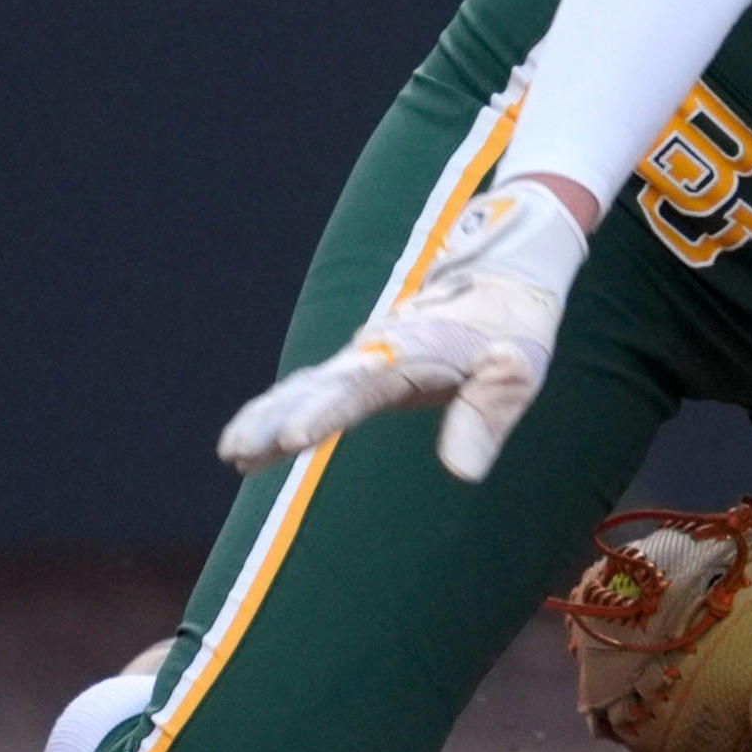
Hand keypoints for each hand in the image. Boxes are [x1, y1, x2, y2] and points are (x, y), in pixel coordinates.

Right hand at [217, 182, 593, 481]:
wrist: (500, 278)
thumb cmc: (512, 326)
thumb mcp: (518, 369)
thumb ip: (487, 414)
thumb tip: (462, 473)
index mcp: (414, 348)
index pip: (362, 385)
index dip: (327, 411)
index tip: (294, 438)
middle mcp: (378, 351)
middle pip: (318, 386)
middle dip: (276, 418)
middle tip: (238, 451)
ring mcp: (364, 358)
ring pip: (306, 387)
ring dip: (267, 418)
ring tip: (233, 454)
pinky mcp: (362, 369)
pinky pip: (313, 390)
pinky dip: (280, 412)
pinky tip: (251, 447)